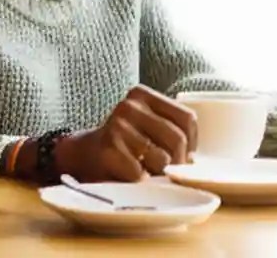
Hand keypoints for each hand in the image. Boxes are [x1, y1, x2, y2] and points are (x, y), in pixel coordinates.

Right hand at [56, 85, 197, 181]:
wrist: (82, 154)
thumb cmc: (124, 143)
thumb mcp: (146, 125)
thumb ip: (171, 130)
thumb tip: (194, 161)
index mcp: (142, 94)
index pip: (187, 119)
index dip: (193, 143)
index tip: (184, 154)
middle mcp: (129, 106)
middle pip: (177, 139)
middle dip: (178, 162)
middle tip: (168, 170)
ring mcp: (117, 126)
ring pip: (162, 159)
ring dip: (157, 172)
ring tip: (144, 168)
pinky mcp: (108, 149)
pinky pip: (141, 174)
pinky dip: (140, 181)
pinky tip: (129, 174)